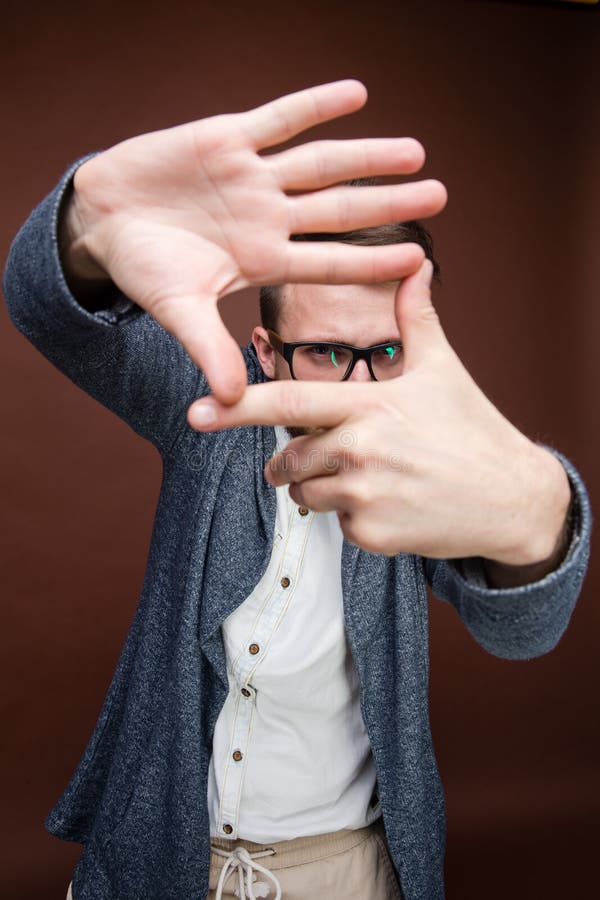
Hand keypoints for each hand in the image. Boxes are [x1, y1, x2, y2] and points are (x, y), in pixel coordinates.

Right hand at [60, 79, 446, 403]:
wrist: (105, 220)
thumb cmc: (144, 268)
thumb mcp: (178, 310)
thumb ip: (208, 348)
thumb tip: (231, 399)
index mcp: (263, 259)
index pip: (330, 262)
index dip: (373, 262)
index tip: (420, 261)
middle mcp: (268, 217)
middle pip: (340, 209)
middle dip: (388, 204)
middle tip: (439, 195)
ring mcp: (253, 176)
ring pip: (320, 163)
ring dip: (366, 156)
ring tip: (415, 151)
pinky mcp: (227, 138)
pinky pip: (278, 118)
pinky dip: (315, 105)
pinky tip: (357, 94)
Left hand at [187, 259, 571, 565]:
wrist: (512, 497)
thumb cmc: (473, 428)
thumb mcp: (443, 369)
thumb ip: (417, 318)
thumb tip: (417, 264)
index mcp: (369, 405)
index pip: (288, 401)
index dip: (237, 407)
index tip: (195, 413)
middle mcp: (361, 449)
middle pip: (290, 459)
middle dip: (291, 462)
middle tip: (321, 457)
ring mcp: (366, 495)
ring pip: (308, 495)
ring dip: (322, 490)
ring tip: (370, 478)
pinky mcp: (373, 534)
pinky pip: (338, 526)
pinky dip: (354, 518)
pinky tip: (392, 505)